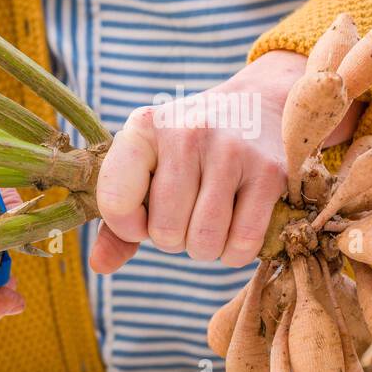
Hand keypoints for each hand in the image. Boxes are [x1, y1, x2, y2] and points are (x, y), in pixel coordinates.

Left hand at [91, 51, 362, 272]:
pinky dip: (236, 252)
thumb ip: (118, 214)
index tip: (144, 216)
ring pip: (205, 242)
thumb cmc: (189, 146)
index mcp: (145, 127)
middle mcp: (188, 133)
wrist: (258, 106)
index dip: (129, 227)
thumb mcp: (147, 162)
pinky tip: (236, 228)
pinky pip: (243, 243)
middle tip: (186, 215)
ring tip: (209, 220)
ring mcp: (232, 151)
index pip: (116, 203)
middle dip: (173, 239)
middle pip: (165, 232)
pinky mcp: (270, 173)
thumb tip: (101, 265)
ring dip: (205, 248)